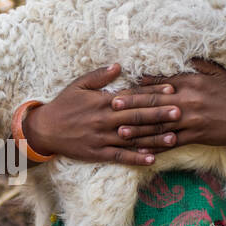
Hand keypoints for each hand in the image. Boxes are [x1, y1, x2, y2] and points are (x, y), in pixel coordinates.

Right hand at [23, 64, 181, 165]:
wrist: (44, 130)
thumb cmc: (63, 105)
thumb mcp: (78, 85)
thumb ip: (99, 76)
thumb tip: (118, 65)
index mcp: (102, 101)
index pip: (132, 96)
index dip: (152, 94)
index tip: (172, 91)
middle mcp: (104, 120)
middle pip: (137, 117)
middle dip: (160, 115)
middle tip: (182, 112)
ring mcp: (102, 138)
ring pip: (132, 138)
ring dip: (154, 138)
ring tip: (175, 138)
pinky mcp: (98, 153)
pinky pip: (120, 157)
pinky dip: (136, 158)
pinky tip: (152, 159)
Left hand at [111, 59, 225, 148]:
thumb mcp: (215, 74)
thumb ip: (195, 66)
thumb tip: (177, 60)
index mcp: (191, 82)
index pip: (161, 83)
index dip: (140, 87)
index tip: (122, 87)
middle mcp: (189, 100)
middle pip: (155, 102)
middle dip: (132, 105)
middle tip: (112, 106)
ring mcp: (192, 120)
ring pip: (160, 124)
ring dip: (138, 129)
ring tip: (120, 131)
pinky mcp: (196, 136)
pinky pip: (172, 142)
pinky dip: (156, 146)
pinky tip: (142, 149)